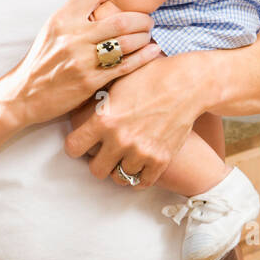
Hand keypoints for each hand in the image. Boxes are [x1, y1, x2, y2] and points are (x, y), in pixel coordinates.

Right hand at [6, 0, 158, 127]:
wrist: (24, 94)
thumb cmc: (41, 60)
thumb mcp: (52, 29)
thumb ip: (75, 16)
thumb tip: (104, 2)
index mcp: (62, 18)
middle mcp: (73, 36)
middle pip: (120, 18)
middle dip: (140, 18)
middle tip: (147, 19)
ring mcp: (82, 59)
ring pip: (126, 41)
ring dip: (143, 36)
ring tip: (148, 35)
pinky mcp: (90, 81)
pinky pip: (125, 65)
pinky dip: (143, 56)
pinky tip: (153, 51)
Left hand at [64, 50, 202, 187]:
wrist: (186, 85)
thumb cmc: (150, 77)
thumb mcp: (116, 83)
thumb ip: (97, 100)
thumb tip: (78, 104)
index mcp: (104, 119)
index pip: (73, 147)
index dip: (75, 146)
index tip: (81, 143)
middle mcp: (120, 140)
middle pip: (96, 170)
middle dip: (98, 162)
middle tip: (104, 152)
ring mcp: (141, 153)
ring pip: (119, 178)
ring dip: (120, 168)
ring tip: (124, 155)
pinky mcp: (160, 161)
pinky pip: (141, 183)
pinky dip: (139, 176)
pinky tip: (139, 163)